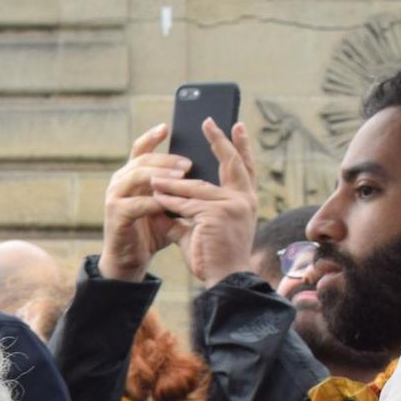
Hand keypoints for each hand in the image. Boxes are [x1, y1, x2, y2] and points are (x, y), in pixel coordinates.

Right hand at [97, 124, 189, 280]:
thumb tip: (210, 169)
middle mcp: (121, 181)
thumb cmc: (152, 231)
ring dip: (162, 175)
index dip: (152, 136)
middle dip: (167, 158)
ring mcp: (115, 196)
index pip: (141, 149)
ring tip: (182, 177)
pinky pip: (136, 203)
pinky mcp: (115, 214)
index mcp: (133, 175)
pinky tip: (169, 203)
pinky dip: (154, 202)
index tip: (168, 126)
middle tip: (190, 163)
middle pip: (143, 159)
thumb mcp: (169, 204)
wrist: (131, 260)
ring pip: (138, 175)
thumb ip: (180, 189)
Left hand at [150, 121, 258, 287]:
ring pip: (196, 187)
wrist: (225, 280)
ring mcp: (232, 205)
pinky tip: (156, 195)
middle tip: (208, 120)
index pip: (244, 168)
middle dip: (219, 140)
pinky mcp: (216, 214)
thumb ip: (187, 211)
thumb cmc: (215, 257)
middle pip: (231, 163)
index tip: (236, 126)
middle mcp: (244, 199)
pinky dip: (169, 200)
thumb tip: (164, 199)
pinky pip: (186, 203)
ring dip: (172, 182)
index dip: (240, 147)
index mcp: (246, 201)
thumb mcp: (203, 227)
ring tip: (153, 176)